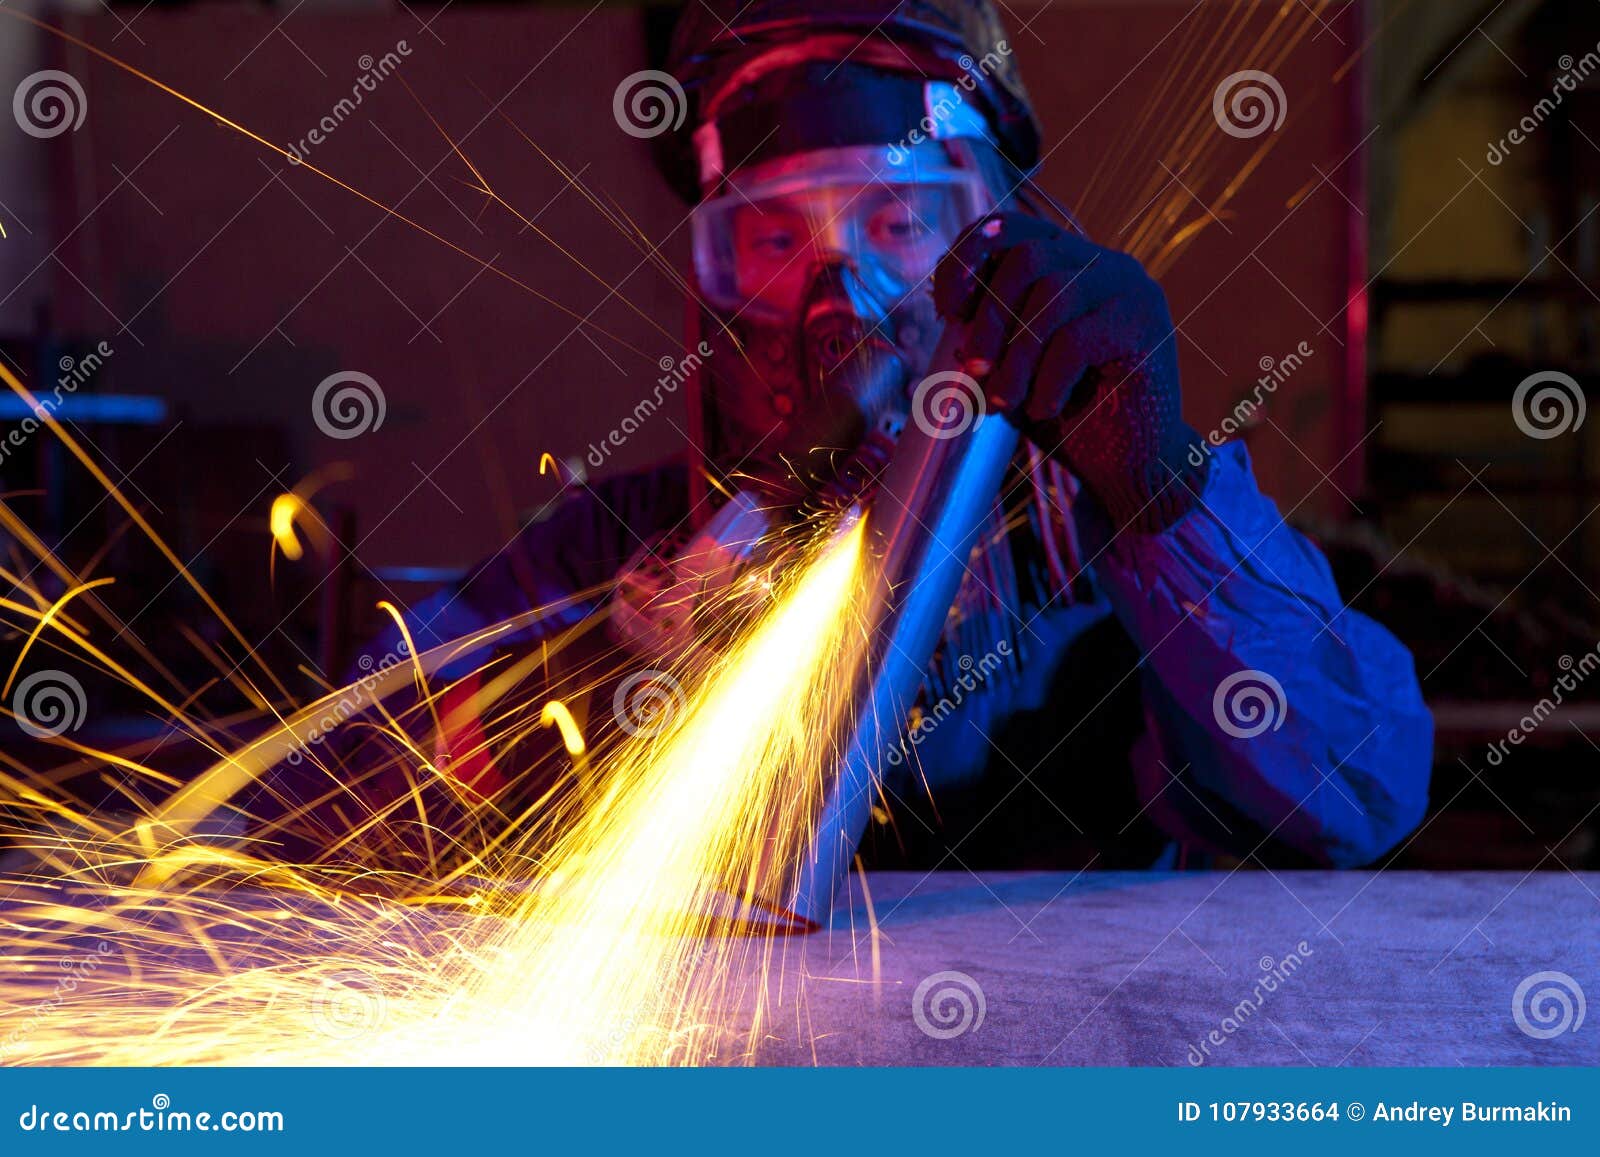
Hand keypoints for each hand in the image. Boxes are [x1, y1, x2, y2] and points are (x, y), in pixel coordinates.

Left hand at [932, 212, 1206, 531]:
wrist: (1131, 465)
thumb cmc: (1069, 417)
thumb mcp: (1013, 372)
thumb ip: (987, 341)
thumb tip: (950, 325)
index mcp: (1066, 261)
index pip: (1007, 227)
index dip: (966, 258)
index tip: (945, 310)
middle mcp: (1101, 263)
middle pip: (1026, 258)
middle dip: (988, 319)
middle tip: (972, 370)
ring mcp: (1129, 289)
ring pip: (1052, 296)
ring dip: (1015, 356)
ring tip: (1004, 402)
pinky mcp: (1145, 325)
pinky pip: (1076, 340)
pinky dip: (1047, 379)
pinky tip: (1044, 408)